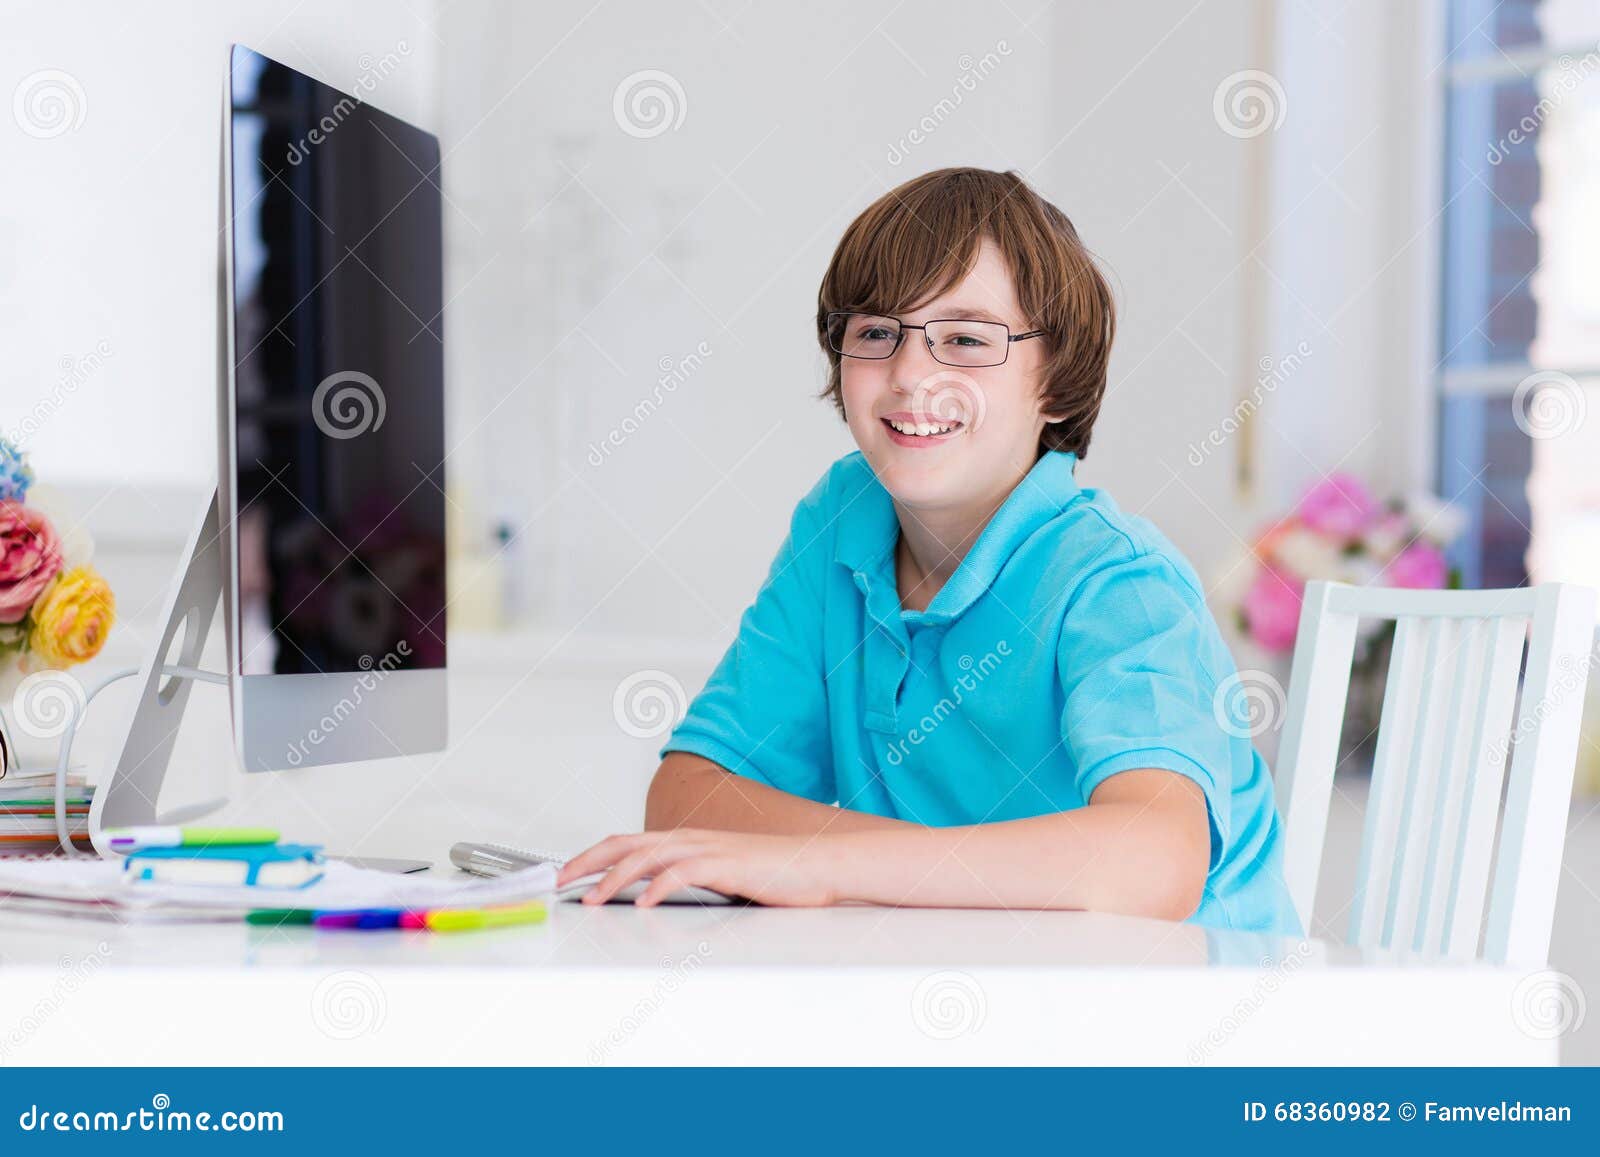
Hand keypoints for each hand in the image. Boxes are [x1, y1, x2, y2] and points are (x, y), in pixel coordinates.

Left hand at [556, 829, 841, 906]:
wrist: (817, 863)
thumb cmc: (773, 872)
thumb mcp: (719, 873)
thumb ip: (687, 877)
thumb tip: (652, 894)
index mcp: (685, 840)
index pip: (626, 842)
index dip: (590, 856)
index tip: (565, 874)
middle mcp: (690, 838)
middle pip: (624, 843)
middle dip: (586, 862)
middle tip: (559, 882)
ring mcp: (708, 849)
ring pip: (647, 856)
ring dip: (614, 878)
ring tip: (592, 898)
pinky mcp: (726, 864)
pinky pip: (684, 872)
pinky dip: (659, 886)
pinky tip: (644, 903)